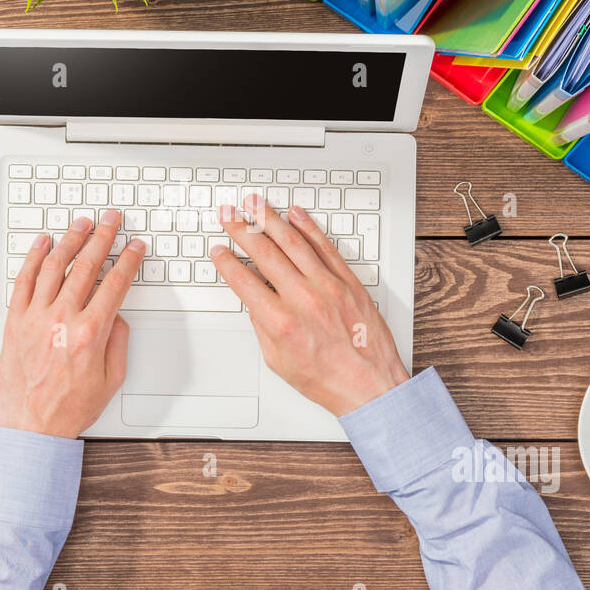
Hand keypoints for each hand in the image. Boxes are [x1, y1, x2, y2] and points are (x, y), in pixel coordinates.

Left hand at [0, 210, 144, 438]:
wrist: (30, 427)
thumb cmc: (68, 408)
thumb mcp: (111, 379)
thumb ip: (118, 341)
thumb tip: (116, 315)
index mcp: (90, 333)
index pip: (115, 284)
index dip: (129, 261)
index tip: (134, 247)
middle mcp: (62, 320)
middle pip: (87, 267)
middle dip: (102, 238)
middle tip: (110, 220)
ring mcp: (35, 318)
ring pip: (54, 267)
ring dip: (71, 240)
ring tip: (81, 224)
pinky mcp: (15, 322)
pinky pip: (23, 281)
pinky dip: (33, 258)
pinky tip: (42, 243)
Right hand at [211, 195, 408, 415]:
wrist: (370, 385)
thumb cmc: (328, 379)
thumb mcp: (278, 361)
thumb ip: (262, 327)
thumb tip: (254, 302)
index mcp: (280, 322)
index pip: (244, 281)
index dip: (227, 262)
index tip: (219, 250)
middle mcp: (303, 299)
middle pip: (264, 253)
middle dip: (241, 229)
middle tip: (229, 214)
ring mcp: (328, 287)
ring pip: (294, 242)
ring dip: (270, 219)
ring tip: (255, 203)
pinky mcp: (349, 282)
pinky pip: (325, 247)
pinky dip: (309, 228)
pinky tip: (295, 215)